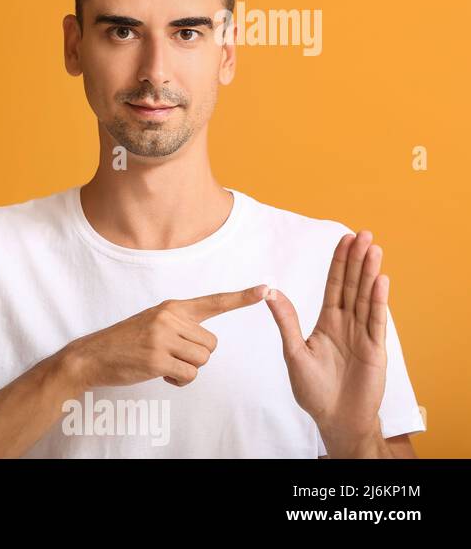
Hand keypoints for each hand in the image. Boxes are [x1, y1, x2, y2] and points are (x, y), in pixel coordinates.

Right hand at [62, 284, 268, 388]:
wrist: (93, 356)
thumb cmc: (125, 342)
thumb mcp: (152, 322)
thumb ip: (179, 325)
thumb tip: (205, 342)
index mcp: (171, 307)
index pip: (213, 301)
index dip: (241, 297)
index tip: (266, 289)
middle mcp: (169, 318)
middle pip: (211, 345)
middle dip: (196, 356)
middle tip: (170, 356)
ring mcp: (162, 339)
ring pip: (202, 361)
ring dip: (186, 369)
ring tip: (162, 364)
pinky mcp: (157, 360)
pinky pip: (189, 375)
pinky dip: (178, 381)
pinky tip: (160, 374)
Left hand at [263, 231, 389, 449]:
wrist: (334, 418)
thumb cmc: (313, 389)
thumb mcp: (294, 352)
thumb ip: (286, 322)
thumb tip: (269, 292)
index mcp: (327, 322)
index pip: (334, 286)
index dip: (339, 263)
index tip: (344, 239)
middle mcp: (347, 324)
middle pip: (352, 286)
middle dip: (357, 260)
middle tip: (363, 233)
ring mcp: (362, 335)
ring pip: (365, 298)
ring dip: (369, 274)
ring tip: (374, 248)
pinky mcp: (374, 350)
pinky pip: (375, 321)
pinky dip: (377, 301)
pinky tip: (380, 280)